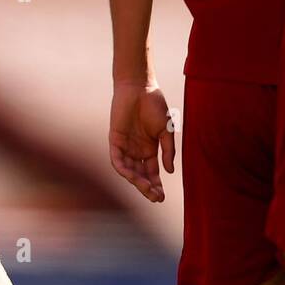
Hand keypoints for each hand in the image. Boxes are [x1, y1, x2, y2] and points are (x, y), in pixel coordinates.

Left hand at [108, 80, 174, 202]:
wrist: (140, 86)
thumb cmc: (154, 105)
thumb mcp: (165, 130)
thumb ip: (168, 150)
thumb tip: (169, 171)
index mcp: (149, 149)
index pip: (152, 172)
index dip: (156, 185)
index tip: (162, 197)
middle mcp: (136, 151)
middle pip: (141, 175)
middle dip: (148, 187)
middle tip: (156, 197)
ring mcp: (125, 146)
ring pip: (129, 170)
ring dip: (137, 181)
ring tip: (146, 189)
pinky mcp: (115, 140)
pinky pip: (117, 159)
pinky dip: (123, 169)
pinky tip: (132, 176)